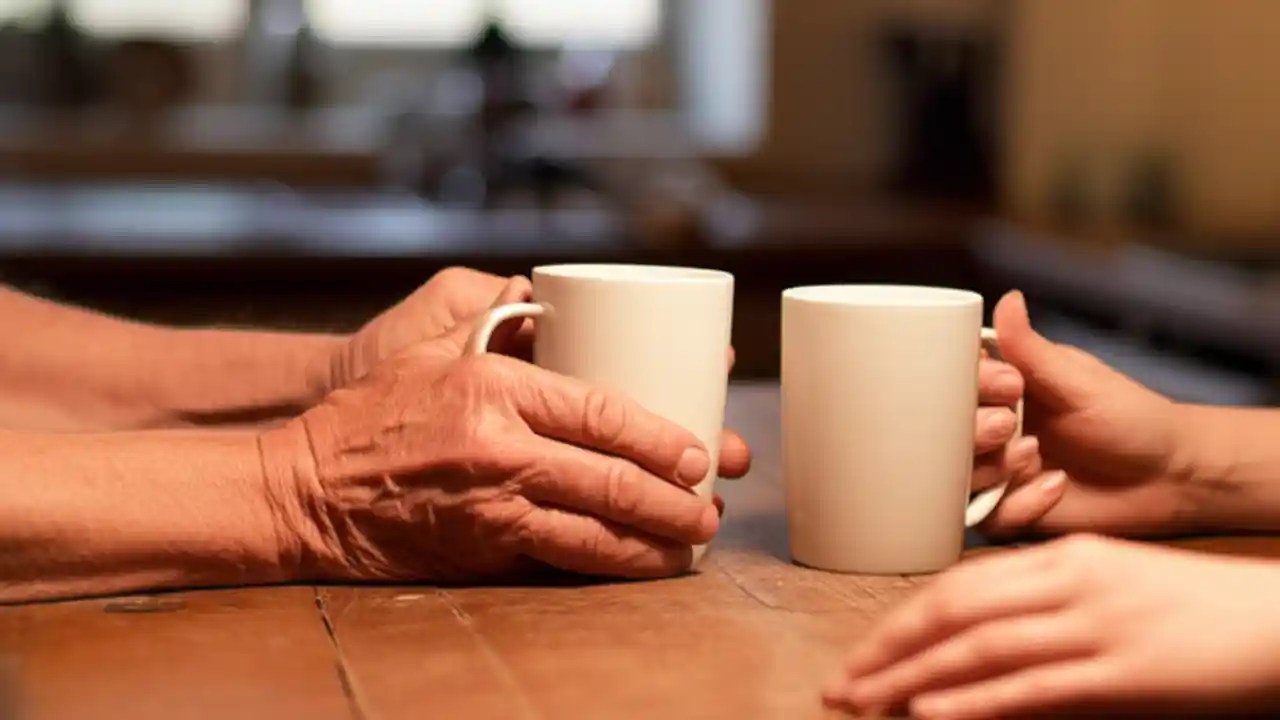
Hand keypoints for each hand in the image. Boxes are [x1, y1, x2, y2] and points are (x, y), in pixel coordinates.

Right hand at [261, 279, 724, 581]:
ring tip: (693, 541)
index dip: (661, 436)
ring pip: (595, 530)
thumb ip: (493, 324)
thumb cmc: (368, 414)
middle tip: (711, 503)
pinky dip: (609, 565)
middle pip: (612, 478)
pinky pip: (559, 560)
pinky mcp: (480, 549)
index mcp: (494, 388)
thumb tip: (539, 293)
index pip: (601, 411)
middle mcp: (498, 448)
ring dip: (655, 541)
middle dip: (676, 497)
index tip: (697, 451)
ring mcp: (490, 506)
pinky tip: (642, 565)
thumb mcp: (429, 350)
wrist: (304, 489)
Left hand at [823, 535, 1279, 718]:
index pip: (959, 584)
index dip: (902, 619)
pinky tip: (931, 711)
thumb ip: (1043, 601)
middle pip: (954, 611)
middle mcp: (1070, 583)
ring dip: (912, 677)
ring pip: (980, 647)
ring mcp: (1095, 627)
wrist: (1277, 623)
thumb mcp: (1110, 585)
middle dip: (888, 649)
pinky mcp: (1124, 675)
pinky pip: (1033, 686)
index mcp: (1064, 556)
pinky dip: (976, 700)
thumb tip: (974, 641)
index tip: (862, 651)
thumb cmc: (1192, 607)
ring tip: (864, 702)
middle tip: (840, 684)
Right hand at [971, 291, 1190, 537]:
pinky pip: (991, 517)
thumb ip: (1031, 349)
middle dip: (974, 431)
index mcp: (1002, 391)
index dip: (968, 385)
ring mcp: (999, 472)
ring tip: (1035, 456)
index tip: (1005, 386)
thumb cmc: (1132, 417)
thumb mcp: (1078, 380)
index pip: (957, 382)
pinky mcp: (1013, 512)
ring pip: (960, 477)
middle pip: (947, 433)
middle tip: (1009, 427)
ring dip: (992, 469)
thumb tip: (1008, 298)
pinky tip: (1055, 487)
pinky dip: (1020, 505)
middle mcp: (994, 430)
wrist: (1172, 476)